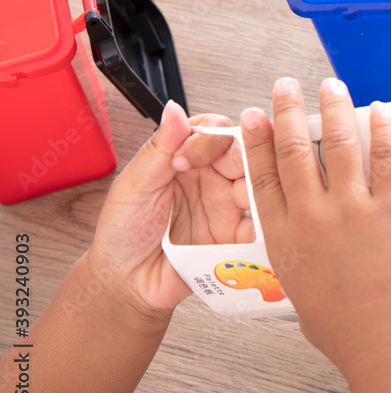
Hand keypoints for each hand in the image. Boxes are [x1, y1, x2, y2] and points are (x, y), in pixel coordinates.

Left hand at [88, 102, 252, 318]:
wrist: (125, 282)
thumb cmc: (122, 233)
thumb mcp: (134, 187)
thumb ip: (159, 149)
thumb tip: (174, 110)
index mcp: (185, 160)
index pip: (215, 132)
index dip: (211, 139)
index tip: (188, 159)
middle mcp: (210, 180)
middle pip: (245, 156)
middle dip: (243, 160)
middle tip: (225, 177)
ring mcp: (226, 208)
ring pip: (259, 186)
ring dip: (258, 188)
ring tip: (240, 200)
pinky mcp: (236, 238)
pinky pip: (261, 227)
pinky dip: (266, 225)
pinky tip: (256, 224)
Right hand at [240, 77, 390, 380]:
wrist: (388, 349)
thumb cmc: (350, 335)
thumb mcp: (305, 297)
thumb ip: (302, 263)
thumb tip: (310, 253)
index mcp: (286, 241)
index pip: (263, 179)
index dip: (256, 143)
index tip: (252, 118)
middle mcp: (313, 218)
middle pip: (291, 152)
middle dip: (286, 113)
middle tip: (284, 88)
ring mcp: (352, 210)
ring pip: (335, 144)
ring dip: (331, 109)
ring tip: (329, 86)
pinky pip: (384, 157)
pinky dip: (380, 129)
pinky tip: (378, 110)